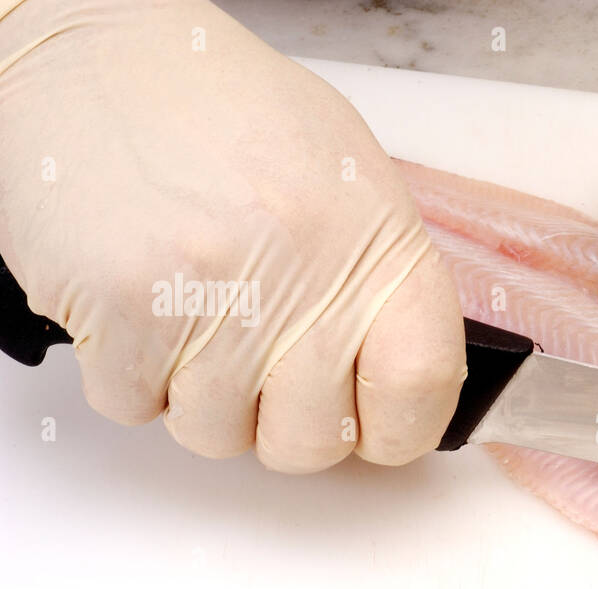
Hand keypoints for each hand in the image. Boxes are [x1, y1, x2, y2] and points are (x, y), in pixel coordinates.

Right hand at [0, 0, 465, 471]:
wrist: (90, 52)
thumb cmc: (223, 110)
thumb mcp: (347, 176)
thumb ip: (379, 283)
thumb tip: (396, 380)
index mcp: (376, 245)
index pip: (421, 388)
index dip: (397, 428)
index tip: (374, 424)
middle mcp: (302, 277)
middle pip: (311, 442)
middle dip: (283, 423)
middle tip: (263, 366)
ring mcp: (210, 300)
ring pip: (216, 435)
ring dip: (201, 394)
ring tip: (194, 310)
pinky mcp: (121, 312)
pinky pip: (134, 406)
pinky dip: (131, 372)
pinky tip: (141, 301)